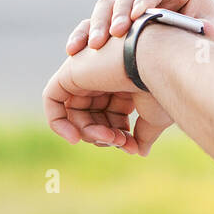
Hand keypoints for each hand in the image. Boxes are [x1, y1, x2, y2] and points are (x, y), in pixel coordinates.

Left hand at [42, 33, 172, 156]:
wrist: (158, 61)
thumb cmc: (162, 85)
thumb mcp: (154, 116)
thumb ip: (143, 133)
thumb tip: (138, 151)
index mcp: (123, 83)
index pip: (110, 117)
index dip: (118, 136)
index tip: (132, 146)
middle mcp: (103, 75)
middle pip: (91, 117)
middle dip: (103, 135)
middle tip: (119, 142)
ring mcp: (86, 71)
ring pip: (75, 114)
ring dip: (90, 134)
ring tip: (109, 138)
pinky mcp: (70, 71)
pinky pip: (52, 100)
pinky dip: (58, 122)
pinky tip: (75, 138)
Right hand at [67, 0, 213, 58]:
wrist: (197, 52)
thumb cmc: (210, 38)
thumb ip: (212, 31)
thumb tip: (206, 29)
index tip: (139, 14)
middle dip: (120, 12)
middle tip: (117, 32)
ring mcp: (129, 4)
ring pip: (107, 6)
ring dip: (99, 24)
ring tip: (95, 45)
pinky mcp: (114, 23)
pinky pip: (94, 24)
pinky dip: (84, 35)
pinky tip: (74, 50)